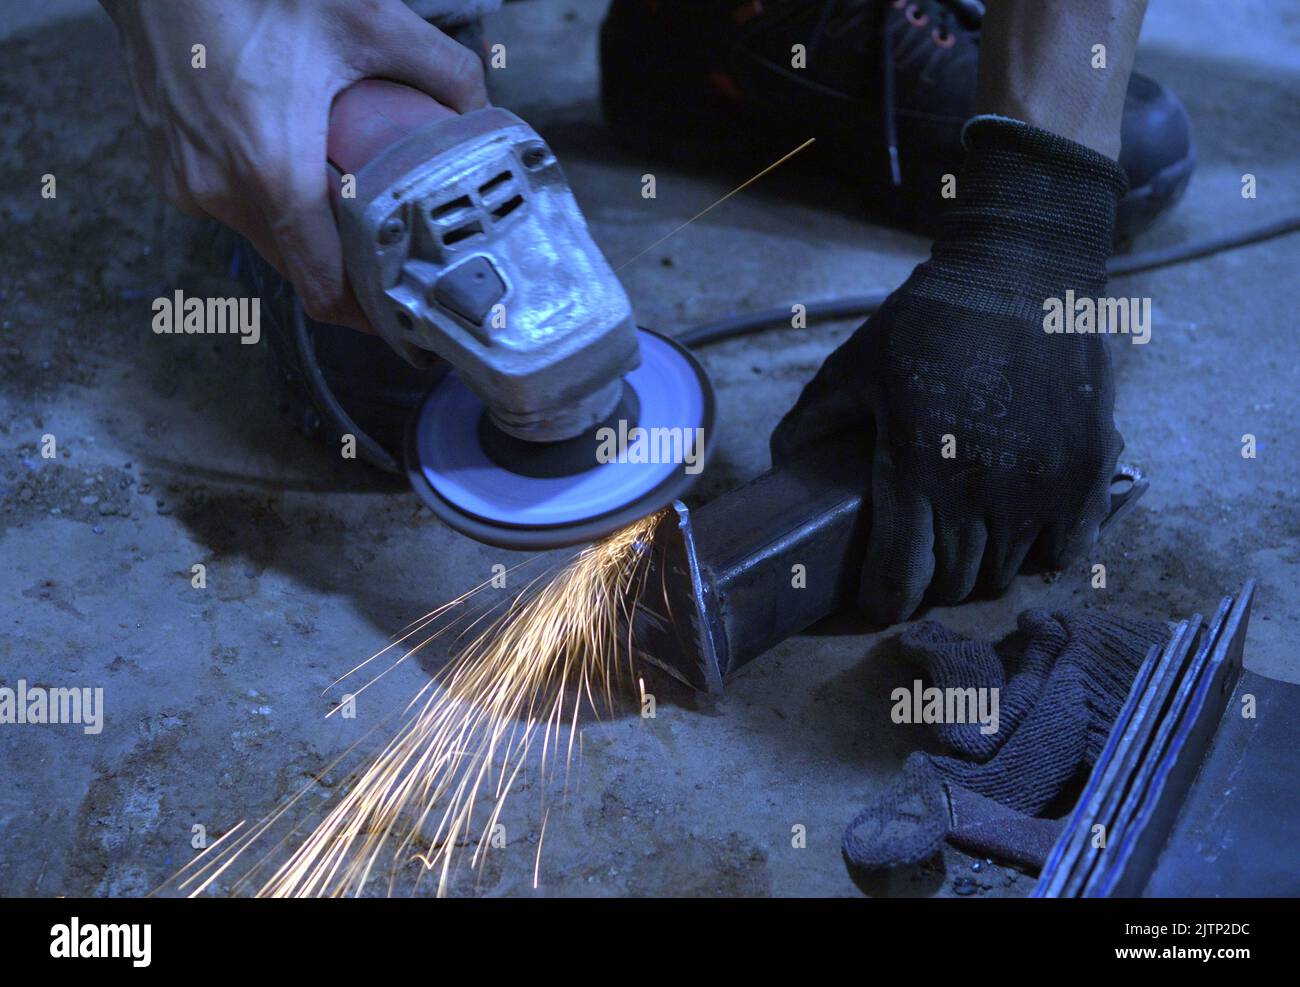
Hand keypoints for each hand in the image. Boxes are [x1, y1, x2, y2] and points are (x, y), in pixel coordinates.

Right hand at [101, 0, 487, 329]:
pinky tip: (303, 176)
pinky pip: (234, 208)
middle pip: (301, 270)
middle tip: (398, 276)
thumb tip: (482, 108)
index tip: (406, 330)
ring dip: (312, 240)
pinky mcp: (171, 165)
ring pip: (267, 241)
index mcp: (272, 172)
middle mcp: (222, 190)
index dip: (369, 318)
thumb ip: (440, 67)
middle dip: (351, 280)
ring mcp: (189, 181)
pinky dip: (272, 206)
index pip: (323, 287)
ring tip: (357, 224)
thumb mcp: (367, 20)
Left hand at [773, 118, 1127, 623]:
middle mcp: (981, 491)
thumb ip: (813, 420)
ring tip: (970, 538)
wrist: (1024, 270)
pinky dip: (1043, 551)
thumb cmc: (931, 318)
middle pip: (954, 581)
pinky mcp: (1089, 473)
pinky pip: (1068, 551)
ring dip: (984, 565)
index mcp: (916, 468)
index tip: (878, 599)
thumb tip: (784, 465)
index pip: (899, 578)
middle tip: (922, 560)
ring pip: (1009, 570)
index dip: (883, 600)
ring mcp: (1041, 487)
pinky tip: (1023, 527)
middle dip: (931, 581)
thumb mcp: (856, 365)